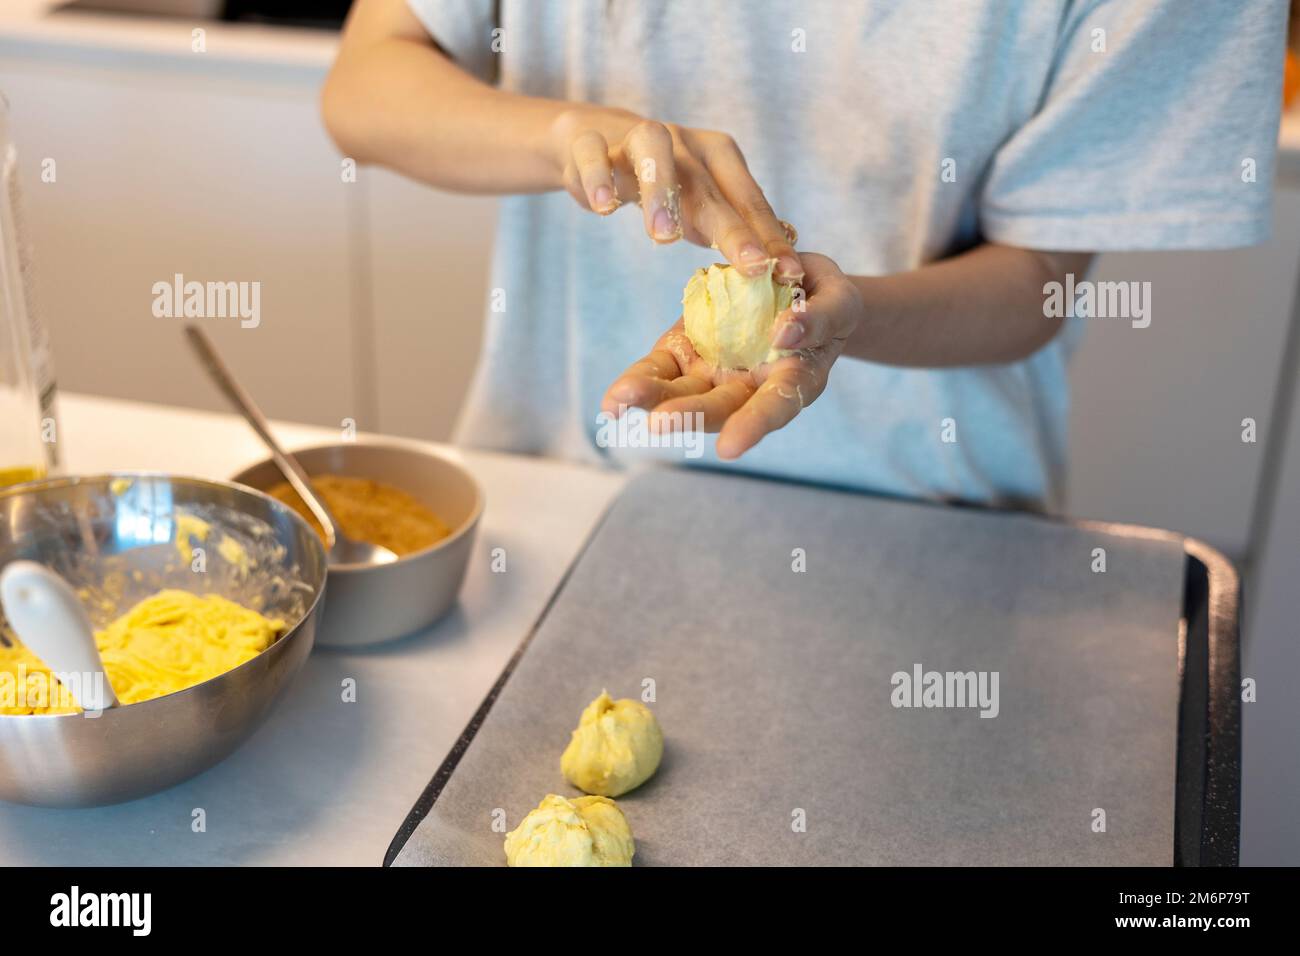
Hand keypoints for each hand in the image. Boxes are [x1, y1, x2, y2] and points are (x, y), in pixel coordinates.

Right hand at [550, 107, 802, 282]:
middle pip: (710, 187)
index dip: (771, 239)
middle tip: (753, 266)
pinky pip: (594, 155)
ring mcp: (638, 137)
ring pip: (653, 153)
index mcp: (718, 157)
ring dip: (661, 193)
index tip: (791, 275)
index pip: (749, 202)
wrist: (593, 141)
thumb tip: (779, 268)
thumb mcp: (702, 204)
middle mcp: (684, 143)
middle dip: (734, 229)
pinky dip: (598, 178)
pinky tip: (602, 207)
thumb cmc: (662, 181)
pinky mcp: (592, 143)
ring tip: (663, 237)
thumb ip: (734, 229)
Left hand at [602, 253, 862, 457]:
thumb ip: (820, 317)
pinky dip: (636, 383)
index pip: (776, 406)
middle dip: (688, 415)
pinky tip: (612, 402)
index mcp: (795, 380)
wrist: (793, 284)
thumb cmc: (825, 299)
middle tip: (660, 423)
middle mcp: (750, 388)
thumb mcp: (838, 300)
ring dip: (651, 400)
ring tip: (619, 402)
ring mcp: (716, 373)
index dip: (753, 425)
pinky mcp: (688, 352)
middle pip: (719, 407)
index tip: (730, 447)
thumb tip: (784, 334)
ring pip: (683, 394)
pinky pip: (660, 370)